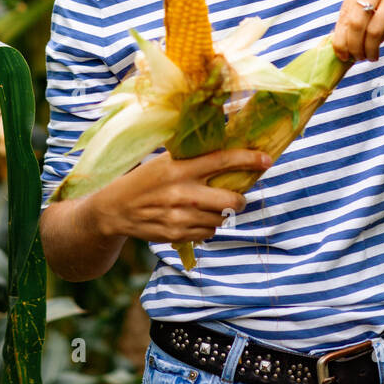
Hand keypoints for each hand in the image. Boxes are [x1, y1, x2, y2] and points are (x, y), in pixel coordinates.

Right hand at [94, 147, 272, 246]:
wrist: (115, 209)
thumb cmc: (145, 180)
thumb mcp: (164, 161)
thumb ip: (193, 158)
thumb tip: (229, 149)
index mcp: (179, 168)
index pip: (222, 160)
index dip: (249, 159)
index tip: (267, 159)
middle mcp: (182, 193)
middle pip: (231, 200)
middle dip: (240, 199)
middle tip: (237, 196)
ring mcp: (180, 217)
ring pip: (222, 219)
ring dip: (222, 214)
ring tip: (208, 206)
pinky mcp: (177, 235)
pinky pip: (208, 232)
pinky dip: (208, 226)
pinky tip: (195, 218)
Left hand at [331, 0, 383, 61]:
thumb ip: (365, 1)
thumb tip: (345, 35)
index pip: (345, 10)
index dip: (339, 35)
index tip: (339, 50)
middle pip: (355, 22)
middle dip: (350, 45)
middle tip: (350, 58)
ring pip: (370, 30)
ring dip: (365, 49)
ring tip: (366, 57)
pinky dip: (378, 45)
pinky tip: (376, 52)